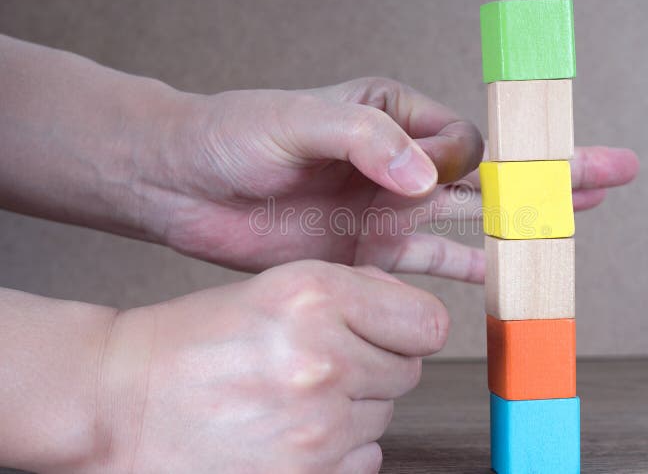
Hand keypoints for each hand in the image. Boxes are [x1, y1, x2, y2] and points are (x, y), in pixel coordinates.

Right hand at [96, 260, 445, 473]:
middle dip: (373, 364)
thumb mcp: (277, 287)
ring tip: (291, 395)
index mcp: (315, 297)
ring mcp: (316, 428)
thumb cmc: (193, 343)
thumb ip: (358, 292)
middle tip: (317, 360)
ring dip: (351, 407)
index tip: (391, 330)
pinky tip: (290, 430)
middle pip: (408, 372)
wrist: (122, 405)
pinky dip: (339, 448)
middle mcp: (322, 361)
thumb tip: (414, 312)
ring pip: (384, 417)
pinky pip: (364, 459)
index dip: (408, 325)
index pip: (429, 322)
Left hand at [155, 77, 637, 280]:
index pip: (464, 137)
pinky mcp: (370, 249)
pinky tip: (506, 274)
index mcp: (391, 114)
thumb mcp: (296, 119)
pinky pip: (432, 261)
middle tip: (612, 170)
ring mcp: (389, 208)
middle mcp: (399, 161)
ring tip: (577, 225)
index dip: (488, 157)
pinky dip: (470, 268)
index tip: (487, 173)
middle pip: (489, 173)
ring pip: (472, 219)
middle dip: (551, 173)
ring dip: (524, 225)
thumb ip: (366, 139)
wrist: (183, 185)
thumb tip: (422, 177)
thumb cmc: (233, 134)